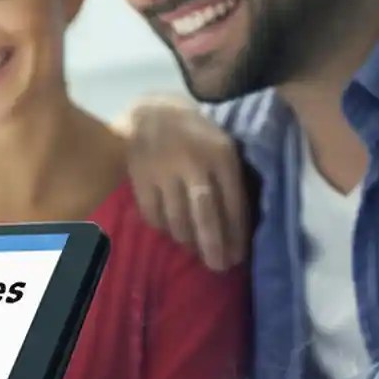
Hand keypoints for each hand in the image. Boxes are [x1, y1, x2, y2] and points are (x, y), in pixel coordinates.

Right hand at [120, 95, 251, 271]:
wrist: (149, 111)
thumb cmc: (193, 132)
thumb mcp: (220, 144)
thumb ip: (228, 177)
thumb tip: (236, 223)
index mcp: (220, 155)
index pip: (232, 202)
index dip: (236, 232)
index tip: (238, 256)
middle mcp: (194, 164)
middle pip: (204, 214)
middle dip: (213, 244)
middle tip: (218, 267)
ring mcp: (164, 172)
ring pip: (178, 218)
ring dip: (188, 240)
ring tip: (195, 250)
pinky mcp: (140, 179)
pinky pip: (153, 214)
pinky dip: (163, 228)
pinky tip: (171, 232)